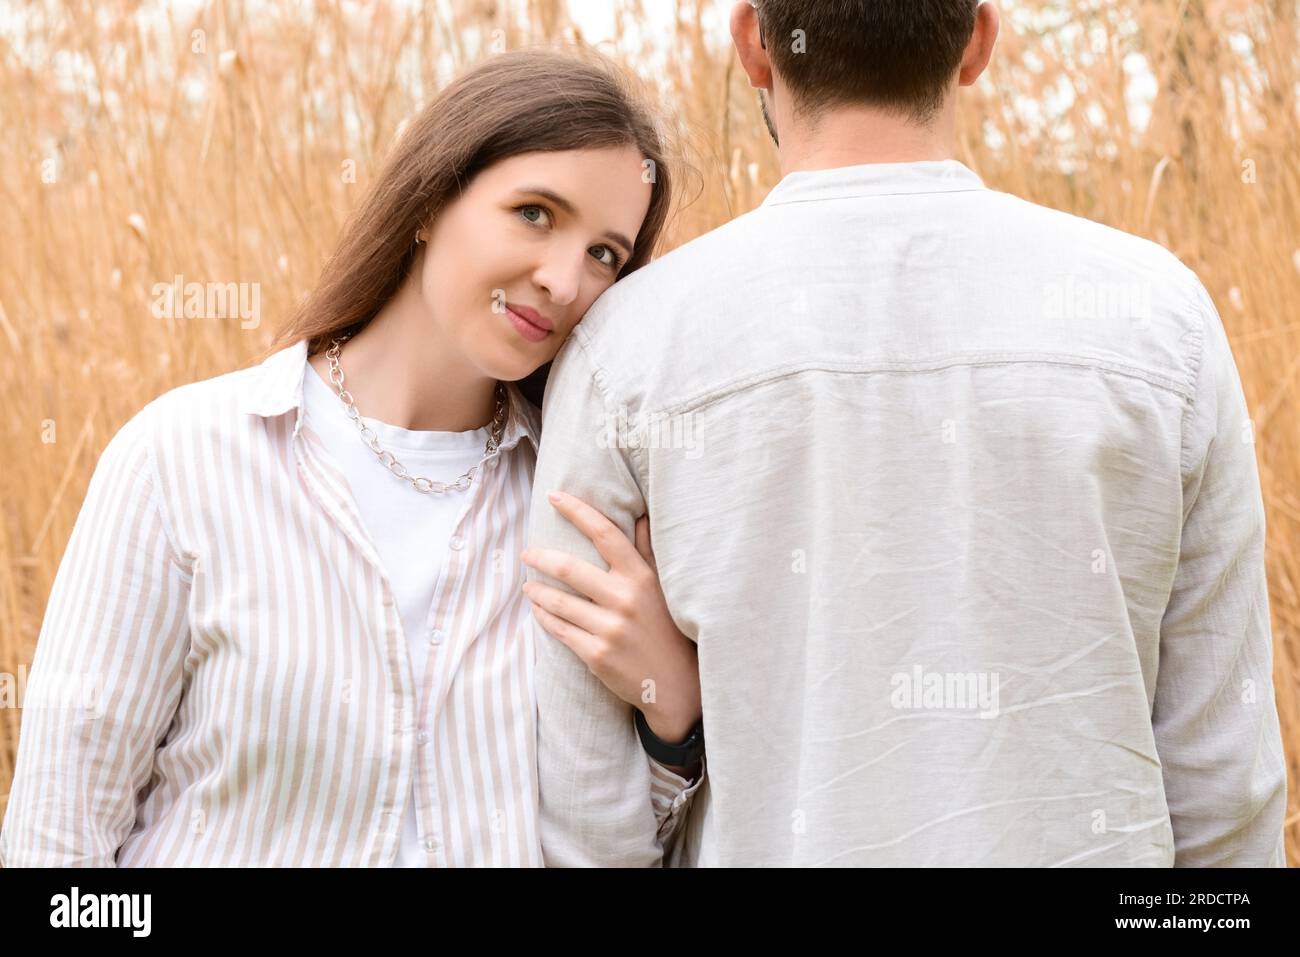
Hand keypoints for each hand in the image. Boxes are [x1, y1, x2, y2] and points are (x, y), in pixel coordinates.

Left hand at [521, 490, 701, 743]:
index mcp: (641, 577)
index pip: (605, 533)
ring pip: (558, 602)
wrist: (676, 685)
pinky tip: (538, 611)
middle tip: (526, 553)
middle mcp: (625, 599)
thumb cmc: (669, 629)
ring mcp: (610, 629)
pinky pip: (559, 630)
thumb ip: (647, 550)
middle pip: (570, 568)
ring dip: (537, 591)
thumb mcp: (664, 587)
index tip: (553, 497)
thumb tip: (641, 514)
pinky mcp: (596, 655)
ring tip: (529, 586)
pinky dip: (544, 618)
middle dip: (540, 558)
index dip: (577, 511)